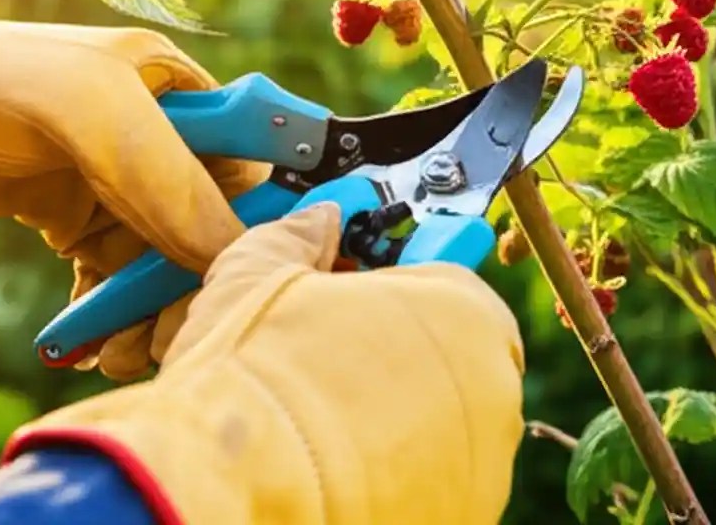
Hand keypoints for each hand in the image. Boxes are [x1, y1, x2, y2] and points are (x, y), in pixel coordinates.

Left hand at [0, 0, 267, 379]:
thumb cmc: (3, 83)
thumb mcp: (103, 120)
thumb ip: (173, 184)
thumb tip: (234, 257)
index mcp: (183, 92)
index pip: (251, 165)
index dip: (260, 222)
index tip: (254, 278)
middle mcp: (160, 141)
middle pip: (208, 227)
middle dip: (194, 286)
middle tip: (174, 338)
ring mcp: (119, 185)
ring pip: (161, 263)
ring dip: (149, 313)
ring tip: (123, 355)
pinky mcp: (81, 222)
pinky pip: (115, 279)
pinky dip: (110, 314)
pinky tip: (93, 344)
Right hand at [0, 204, 526, 523]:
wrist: (223, 490)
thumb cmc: (250, 378)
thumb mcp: (260, 273)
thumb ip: (301, 234)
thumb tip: (317, 220)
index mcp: (463, 311)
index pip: (446, 272)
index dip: (395, 275)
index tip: (362, 282)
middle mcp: (492, 391)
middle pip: (445, 350)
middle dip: (391, 345)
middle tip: (325, 349)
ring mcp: (481, 466)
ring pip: (437, 419)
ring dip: (391, 408)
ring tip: (318, 410)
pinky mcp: (455, 517)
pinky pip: (426, 477)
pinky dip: (389, 466)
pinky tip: (331, 457)